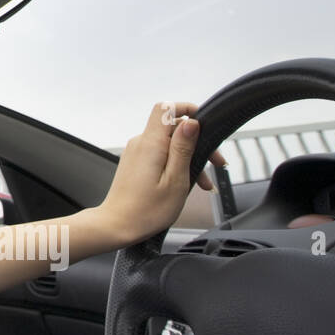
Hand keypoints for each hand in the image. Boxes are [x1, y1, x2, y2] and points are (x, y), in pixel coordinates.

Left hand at [95, 101, 227, 246]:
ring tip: (204, 183)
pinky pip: (160, 155)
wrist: (117, 225)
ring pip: (168, 144)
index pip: (165, 108)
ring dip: (189, 158)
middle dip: (197, 142)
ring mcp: (136, 153)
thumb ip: (183, 148)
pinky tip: (188, 183)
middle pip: (172, 128)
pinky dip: (176, 164)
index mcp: (150, 144)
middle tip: (217, 164)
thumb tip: (191, 122)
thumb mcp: (176, 180)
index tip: (204, 121)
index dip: (186, 108)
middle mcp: (140, 143)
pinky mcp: (135, 163)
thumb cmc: (147, 210)